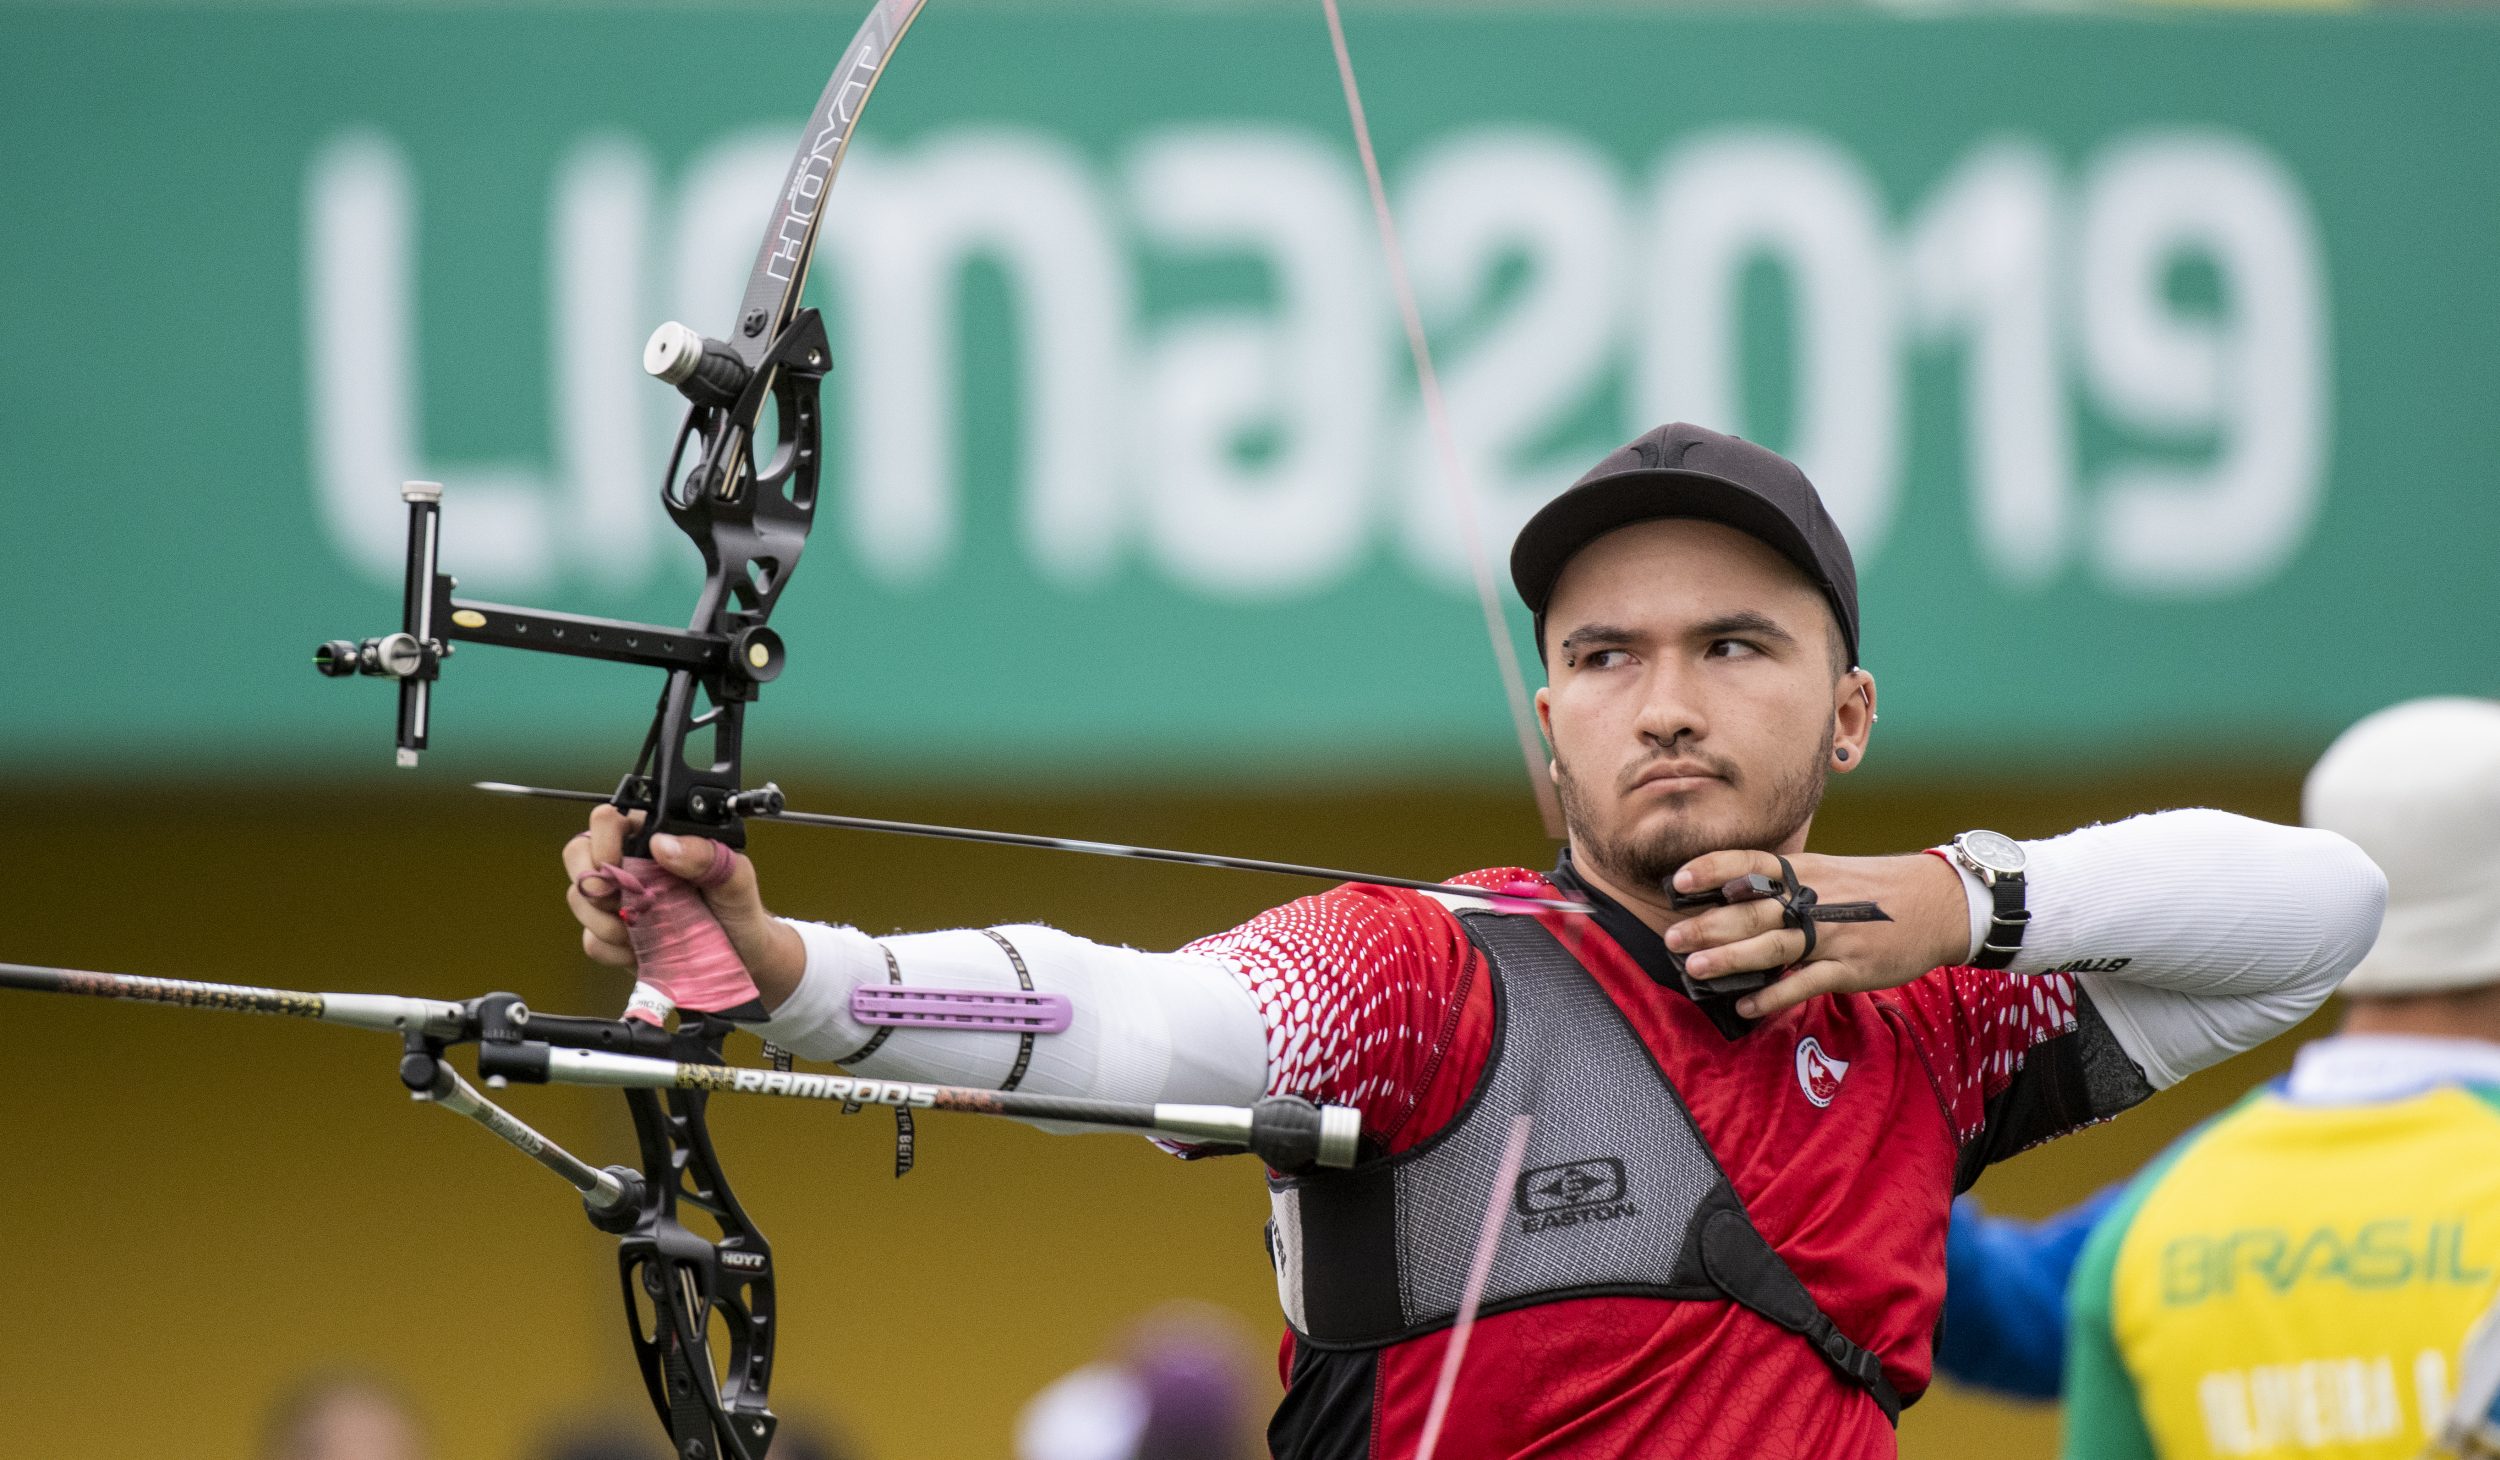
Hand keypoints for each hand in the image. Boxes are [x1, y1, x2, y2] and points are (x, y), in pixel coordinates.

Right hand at [562, 805, 806, 1008]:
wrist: (744, 957)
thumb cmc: (739, 908)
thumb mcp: (736, 878)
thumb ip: (707, 855)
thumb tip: (664, 845)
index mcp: (655, 837)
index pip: (607, 820)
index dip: (603, 841)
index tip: (618, 866)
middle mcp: (630, 863)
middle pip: (577, 854)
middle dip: (594, 885)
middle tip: (625, 904)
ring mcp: (618, 900)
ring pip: (579, 900)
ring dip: (606, 922)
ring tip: (643, 931)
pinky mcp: (614, 936)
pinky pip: (592, 941)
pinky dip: (614, 950)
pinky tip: (642, 950)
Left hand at [1663, 849, 1970, 1019]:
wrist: (1938, 904)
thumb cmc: (1873, 891)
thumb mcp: (1828, 873)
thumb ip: (1784, 886)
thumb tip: (1731, 898)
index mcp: (1805, 872)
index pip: (1750, 864)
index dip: (1712, 870)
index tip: (1678, 880)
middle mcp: (1814, 900)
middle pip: (1752, 911)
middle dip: (1708, 925)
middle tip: (1672, 939)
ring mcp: (1832, 935)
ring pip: (1772, 946)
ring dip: (1730, 959)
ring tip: (1695, 969)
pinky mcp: (1850, 967)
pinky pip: (1804, 982)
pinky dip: (1773, 996)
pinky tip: (1746, 1006)